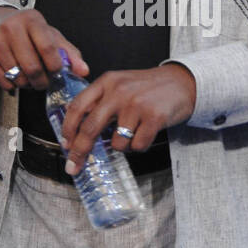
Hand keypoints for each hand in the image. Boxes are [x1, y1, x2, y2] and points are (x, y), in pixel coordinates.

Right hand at [0, 5, 88, 91]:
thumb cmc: (25, 29)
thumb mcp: (48, 33)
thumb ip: (68, 52)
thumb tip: (83, 71)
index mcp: (32, 20)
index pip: (48, 48)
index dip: (55, 67)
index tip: (57, 72)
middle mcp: (11, 28)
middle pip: (32, 68)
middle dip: (42, 82)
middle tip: (43, 82)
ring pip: (17, 78)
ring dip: (27, 85)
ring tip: (28, 78)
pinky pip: (3, 82)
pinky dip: (12, 86)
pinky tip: (14, 77)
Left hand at [59, 62, 196, 173]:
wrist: (182, 82)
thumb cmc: (148, 88)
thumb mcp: (120, 84)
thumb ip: (100, 100)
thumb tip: (77, 129)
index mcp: (107, 82)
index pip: (78, 106)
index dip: (67, 128)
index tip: (65, 144)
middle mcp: (119, 91)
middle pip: (90, 127)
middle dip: (80, 151)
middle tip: (74, 166)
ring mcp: (137, 104)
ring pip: (117, 142)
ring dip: (123, 146)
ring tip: (133, 133)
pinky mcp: (154, 117)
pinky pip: (137, 146)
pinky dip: (139, 146)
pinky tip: (146, 134)